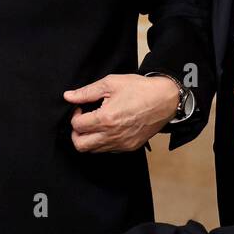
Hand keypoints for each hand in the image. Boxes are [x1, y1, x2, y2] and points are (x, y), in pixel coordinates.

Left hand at [63, 74, 179, 152]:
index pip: (77, 126)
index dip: (74, 115)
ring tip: (95, 123)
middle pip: (80, 146)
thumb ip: (86, 92)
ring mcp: (122, 144)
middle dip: (76, 133)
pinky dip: (102, 142)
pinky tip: (108, 128)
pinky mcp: (130, 147)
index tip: (81, 108)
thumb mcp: (110, 83)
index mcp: (105, 119)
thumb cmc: (140, 89)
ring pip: (94, 150)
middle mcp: (112, 135)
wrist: (165, 100)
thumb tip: (68, 96)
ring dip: (89, 139)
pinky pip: (108, 150)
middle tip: (83, 120)